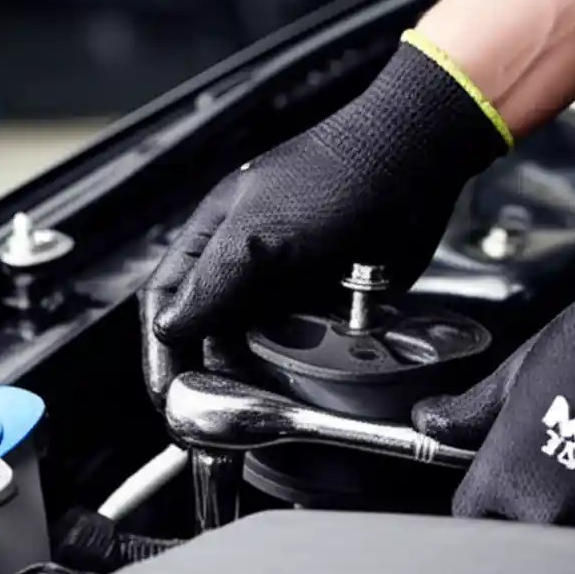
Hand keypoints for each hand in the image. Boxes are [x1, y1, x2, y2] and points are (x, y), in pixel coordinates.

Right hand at [140, 37, 509, 406]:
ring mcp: (291, 283)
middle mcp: (249, 263)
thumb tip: (168, 329)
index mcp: (217, 236)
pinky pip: (308, 344)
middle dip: (209, 371)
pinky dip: (303, 364)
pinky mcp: (332, 299)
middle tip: (214, 410)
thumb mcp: (260, 232)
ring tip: (259, 403)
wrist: (413, 163)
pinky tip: (305, 381)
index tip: (165, 392)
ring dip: (258, 373)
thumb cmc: (334, 176)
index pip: (169, 299)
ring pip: (260, 343)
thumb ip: (213, 282)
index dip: (161, 347)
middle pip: (212, 329)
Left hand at [413, 212, 574, 538]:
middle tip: (553, 465)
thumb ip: (471, 412)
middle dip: (531, 510)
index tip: (496, 478)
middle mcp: (556, 516)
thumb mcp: (520, 372)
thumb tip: (431, 419)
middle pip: (523, 536)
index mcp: (511, 478)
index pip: (473, 515)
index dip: (483, 496)